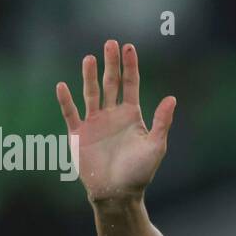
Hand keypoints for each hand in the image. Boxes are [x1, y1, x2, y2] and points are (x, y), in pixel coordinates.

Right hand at [55, 40, 176, 201]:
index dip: (130, 67)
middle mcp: (112, 115)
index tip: (129, 47)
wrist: (117, 193)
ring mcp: (94, 123)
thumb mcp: (155, 146)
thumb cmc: (139, 173)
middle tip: (110, 43)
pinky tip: (62, 86)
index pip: (130, 85)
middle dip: (111, 64)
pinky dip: (66, 100)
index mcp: (131, 116)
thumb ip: (162, 122)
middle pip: (111, 83)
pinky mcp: (78, 134)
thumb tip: (172, 98)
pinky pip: (70, 113)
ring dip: (90, 76)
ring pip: (91, 93)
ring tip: (89, 58)